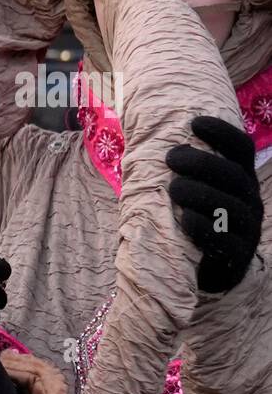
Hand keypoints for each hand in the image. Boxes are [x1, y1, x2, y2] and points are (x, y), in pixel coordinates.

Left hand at [166, 116, 263, 292]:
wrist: (204, 271)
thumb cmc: (190, 222)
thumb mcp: (189, 193)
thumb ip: (179, 170)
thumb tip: (145, 142)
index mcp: (240, 180)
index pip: (241, 148)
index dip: (222, 132)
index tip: (194, 122)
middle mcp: (249, 201)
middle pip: (234, 174)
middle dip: (202, 162)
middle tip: (171, 158)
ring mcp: (246, 230)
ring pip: (231, 207)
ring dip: (200, 193)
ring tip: (173, 188)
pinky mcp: (236, 257)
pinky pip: (225, 241)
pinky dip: (203, 228)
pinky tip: (185, 220)